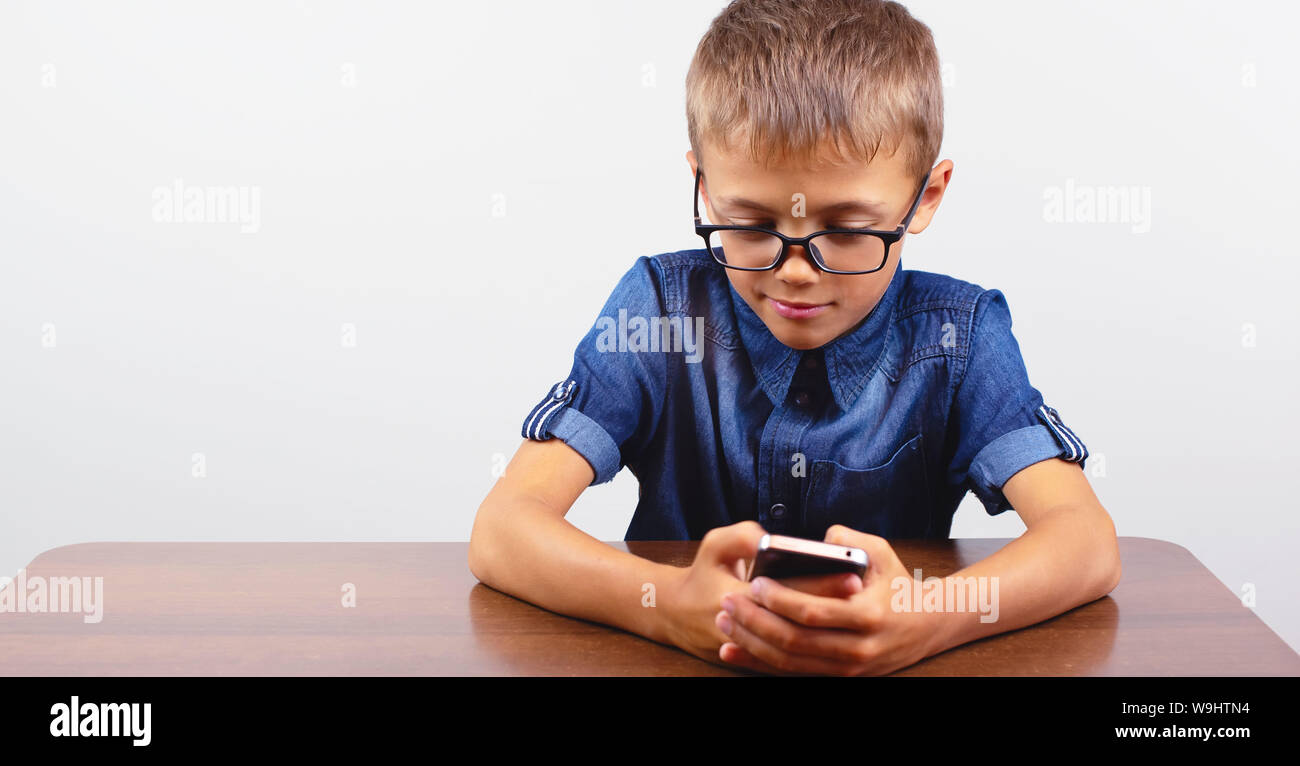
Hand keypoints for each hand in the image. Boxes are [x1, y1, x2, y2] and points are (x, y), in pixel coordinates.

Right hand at [661, 521, 858, 670]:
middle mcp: (747, 630)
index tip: (853, 575)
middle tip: (865, 593)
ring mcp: (750, 651)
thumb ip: (743, 536)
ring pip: (799, 646)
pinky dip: (815, 648)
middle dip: (834, 606)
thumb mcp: (714, 544)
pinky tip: (837, 635)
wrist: (674, 615)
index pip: (787, 592)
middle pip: (800, 621)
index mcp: (733, 597)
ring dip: (830, 630)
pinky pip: (791, 661)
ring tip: (857, 613)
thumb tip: (772, 540)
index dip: (823, 584)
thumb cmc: (701, 573)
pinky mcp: (756, 662)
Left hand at [716, 525, 941, 675]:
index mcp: (867, 615)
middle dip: (754, 623)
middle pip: (795, 641)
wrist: (928, 626)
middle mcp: (857, 648)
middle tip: (726, 604)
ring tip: (724, 624)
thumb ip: (850, 539)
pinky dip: (761, 663)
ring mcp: (849, 668)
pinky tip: (735, 651)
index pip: (812, 612)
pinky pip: (794, 674)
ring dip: (751, 644)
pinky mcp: (841, 677)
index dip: (778, 601)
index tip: (753, 584)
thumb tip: (820, 537)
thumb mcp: (882, 553)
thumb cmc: (897, 584)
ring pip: (790, 663)